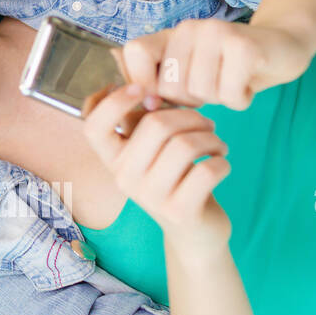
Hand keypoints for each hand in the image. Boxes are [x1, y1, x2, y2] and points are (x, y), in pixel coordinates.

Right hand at [83, 83, 231, 256]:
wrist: (193, 232)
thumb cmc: (173, 177)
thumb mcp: (150, 150)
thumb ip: (141, 119)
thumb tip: (142, 83)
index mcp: (111, 158)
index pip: (93, 125)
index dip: (114, 101)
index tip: (142, 89)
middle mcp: (123, 178)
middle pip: (155, 125)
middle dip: (190, 116)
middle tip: (205, 124)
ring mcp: (149, 197)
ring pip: (185, 145)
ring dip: (211, 138)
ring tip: (217, 143)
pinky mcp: (179, 211)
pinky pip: (207, 170)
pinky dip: (222, 161)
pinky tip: (220, 164)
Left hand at [119, 19, 311, 111]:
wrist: (283, 47)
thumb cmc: (230, 68)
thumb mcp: (190, 74)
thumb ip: (160, 83)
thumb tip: (144, 101)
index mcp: (171, 34)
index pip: (135, 52)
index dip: (143, 81)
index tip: (163, 97)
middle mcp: (189, 28)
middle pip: (171, 87)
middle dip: (193, 100)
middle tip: (213, 85)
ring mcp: (216, 33)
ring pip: (201, 92)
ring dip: (220, 99)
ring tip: (231, 82)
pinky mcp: (244, 46)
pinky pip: (230, 94)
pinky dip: (241, 100)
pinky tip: (248, 85)